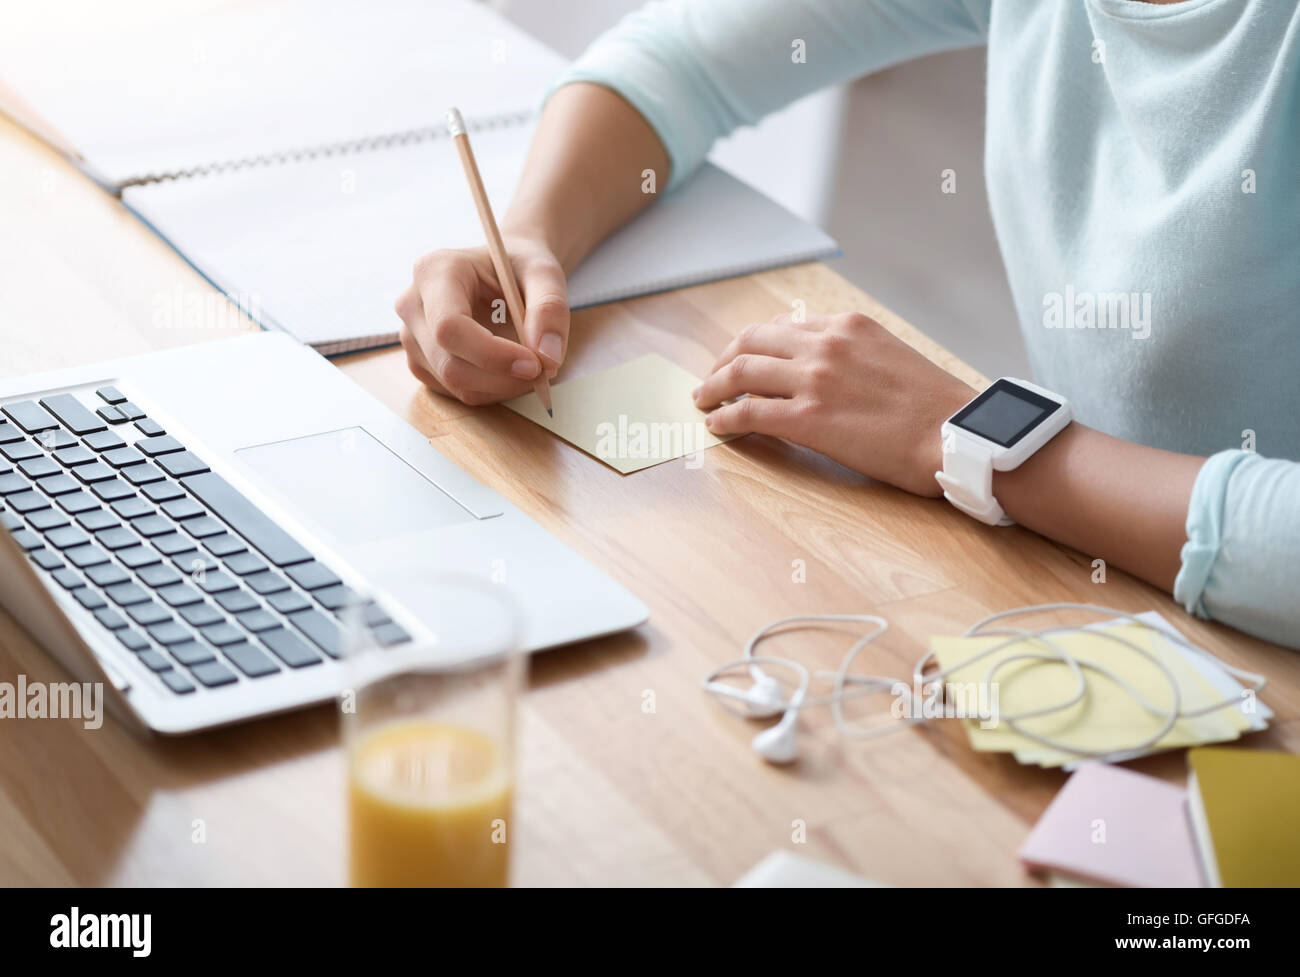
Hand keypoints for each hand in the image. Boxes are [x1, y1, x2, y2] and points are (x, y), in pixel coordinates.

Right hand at [395, 235, 568, 404]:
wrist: (502, 270)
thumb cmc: (519, 267)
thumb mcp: (544, 273)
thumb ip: (550, 309)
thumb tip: (548, 358)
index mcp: (434, 272)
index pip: (449, 327)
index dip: (492, 355)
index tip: (534, 364)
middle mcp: (413, 305)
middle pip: (450, 364)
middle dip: (503, 378)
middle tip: (543, 370)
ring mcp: (412, 337)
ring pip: (454, 384)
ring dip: (501, 386)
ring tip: (530, 362)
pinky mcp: (422, 362)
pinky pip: (457, 392)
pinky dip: (491, 390)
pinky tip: (509, 367)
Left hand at [693, 312, 975, 496]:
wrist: (957, 434)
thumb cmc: (936, 407)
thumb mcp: (891, 356)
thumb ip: (853, 355)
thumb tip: (824, 371)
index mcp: (848, 325)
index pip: (783, 325)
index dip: (755, 343)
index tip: (744, 357)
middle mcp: (826, 343)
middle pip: (752, 341)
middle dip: (725, 359)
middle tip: (713, 378)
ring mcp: (814, 379)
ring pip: (742, 371)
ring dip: (714, 386)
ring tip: (704, 399)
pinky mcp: (808, 419)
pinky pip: (749, 412)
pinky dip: (725, 417)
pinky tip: (717, 426)